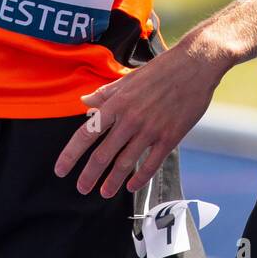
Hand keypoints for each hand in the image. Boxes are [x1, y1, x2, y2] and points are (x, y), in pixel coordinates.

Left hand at [53, 37, 223, 198]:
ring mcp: (151, 129)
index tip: (61, 170)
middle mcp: (130, 118)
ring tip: (104, 192)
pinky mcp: (170, 136)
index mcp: (117, 102)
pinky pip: (151, 163)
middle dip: (89, 175)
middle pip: (103, 154)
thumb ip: (105, 93)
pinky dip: (140, 178)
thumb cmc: (161, 69)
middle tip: (81, 188)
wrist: (195, 64)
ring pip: (125, 163)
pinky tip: (132, 185)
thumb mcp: (129, 78)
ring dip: (112, 181)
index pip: (87, 133)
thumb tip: (84, 102)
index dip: (71, 155)